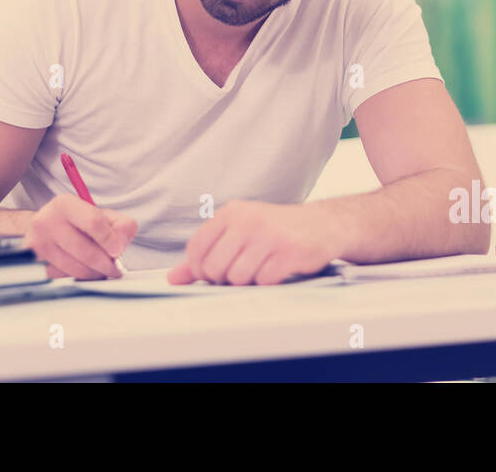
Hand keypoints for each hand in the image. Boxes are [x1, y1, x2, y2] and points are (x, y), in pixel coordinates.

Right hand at [22, 195, 137, 279]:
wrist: (43, 228)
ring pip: (76, 268)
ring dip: (95, 273)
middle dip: (106, 264)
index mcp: (65, 204)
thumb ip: (121, 225)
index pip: (93, 222)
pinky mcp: (36, 263)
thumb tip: (121, 243)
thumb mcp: (101, 215)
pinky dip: (80, 277)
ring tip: (102, 270)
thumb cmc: (76, 222)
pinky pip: (65, 277)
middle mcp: (47, 222)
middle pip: (85, 251)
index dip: (110, 240)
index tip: (118, 252)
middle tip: (115, 268)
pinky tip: (85, 270)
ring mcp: (39, 244)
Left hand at [169, 200, 339, 285]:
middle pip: (214, 267)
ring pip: (238, 277)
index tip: (213, 273)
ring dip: (247, 282)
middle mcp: (248, 220)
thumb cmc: (274, 231)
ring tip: (259, 270)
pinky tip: (275, 271)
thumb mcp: (238, 232)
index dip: (200, 270)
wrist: (322, 224)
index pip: (196, 249)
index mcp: (231, 213)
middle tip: (240, 273)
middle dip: (224, 279)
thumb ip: (206, 254)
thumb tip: (173, 278)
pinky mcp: (290, 252)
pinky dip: (267, 282)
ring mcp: (269, 235)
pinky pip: (264, 280)